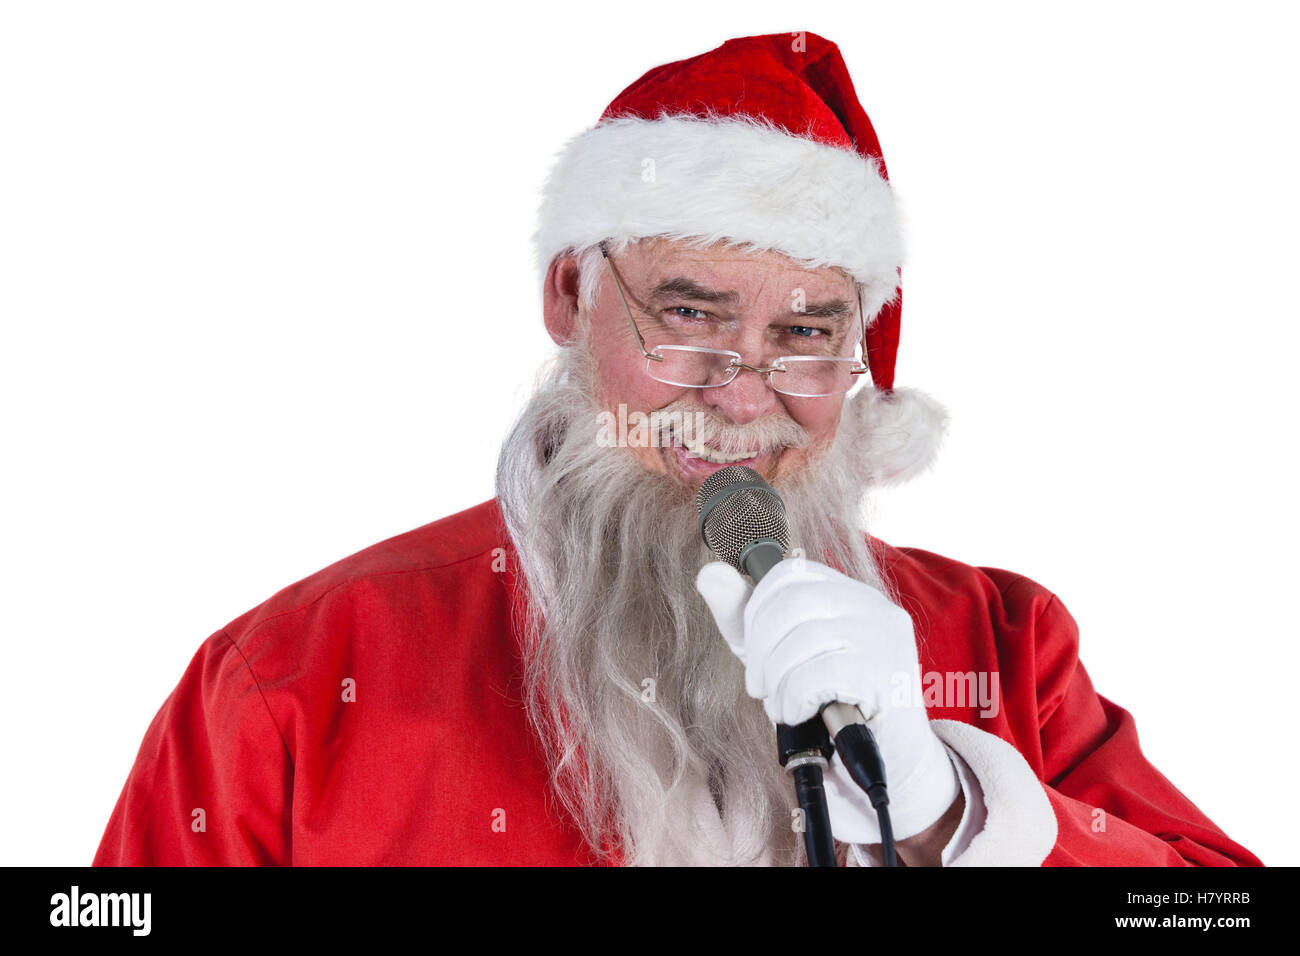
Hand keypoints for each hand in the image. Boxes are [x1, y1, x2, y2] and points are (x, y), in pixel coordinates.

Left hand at [695, 557, 959, 843]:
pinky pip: (818, 675)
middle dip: (761, 650)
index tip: (756, 653)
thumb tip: (709, 574)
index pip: (788, 573)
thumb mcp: (776, 656)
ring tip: (783, 708)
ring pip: (802, 640)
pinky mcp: (888, 675)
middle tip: (761, 687)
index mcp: (848, 593)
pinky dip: (795, 699)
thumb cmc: (829, 709)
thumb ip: (741, 617)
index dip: (757, 612)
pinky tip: (801, 715)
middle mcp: (873, 605)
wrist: (886, 766)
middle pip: (790, 602)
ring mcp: (885, 637)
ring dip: (778, 684)